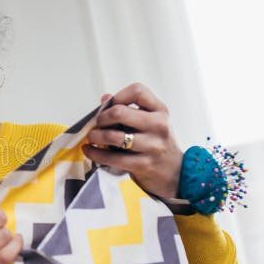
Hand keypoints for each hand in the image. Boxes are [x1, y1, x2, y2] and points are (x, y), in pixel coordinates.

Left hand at [82, 82, 183, 199]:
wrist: (173, 172)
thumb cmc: (156, 142)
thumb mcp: (150, 121)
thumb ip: (128, 108)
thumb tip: (105, 98)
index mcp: (159, 110)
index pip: (137, 92)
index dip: (118, 96)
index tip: (110, 105)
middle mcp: (158, 125)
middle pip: (120, 112)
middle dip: (102, 118)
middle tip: (97, 124)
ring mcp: (152, 146)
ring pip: (113, 136)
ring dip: (96, 136)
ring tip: (91, 137)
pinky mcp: (143, 164)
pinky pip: (112, 158)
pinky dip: (96, 153)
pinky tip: (90, 151)